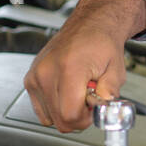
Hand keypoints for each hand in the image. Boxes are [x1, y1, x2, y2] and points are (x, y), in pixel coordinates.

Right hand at [22, 0, 145, 131]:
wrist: (90, 24)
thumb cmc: (102, 43)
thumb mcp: (116, 70)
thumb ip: (110, 94)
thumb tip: (104, 111)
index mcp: (68, 69)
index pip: (69, 115)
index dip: (86, 119)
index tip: (94, 109)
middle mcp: (47, 73)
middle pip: (59, 120)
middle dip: (78, 117)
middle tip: (89, 100)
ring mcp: (35, 76)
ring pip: (49, 118)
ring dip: (66, 112)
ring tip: (78, 93)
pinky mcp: (30, 80)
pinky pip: (41, 109)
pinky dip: (55, 107)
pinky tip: (67, 93)